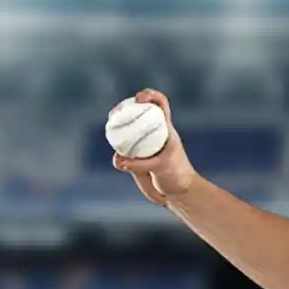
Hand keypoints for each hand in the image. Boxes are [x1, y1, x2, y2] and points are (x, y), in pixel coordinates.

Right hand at [110, 89, 196, 204]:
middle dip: (124, 107)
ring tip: (111, 124)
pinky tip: (115, 153)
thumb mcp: (162, 167)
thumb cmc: (177, 175)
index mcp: (165, 127)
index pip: (159, 104)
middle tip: (116, 113)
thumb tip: (116, 159)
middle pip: (136, 112)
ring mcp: (142, 144)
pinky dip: (116, 148)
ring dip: (116, 124)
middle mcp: (152, 132)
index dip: (149, 95)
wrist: (176, 193)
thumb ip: (140, 164)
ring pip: (126, 129)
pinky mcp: (133, 157)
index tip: (138, 99)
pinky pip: (121, 149)